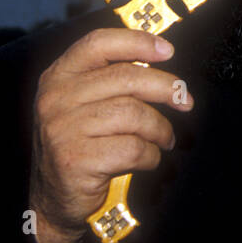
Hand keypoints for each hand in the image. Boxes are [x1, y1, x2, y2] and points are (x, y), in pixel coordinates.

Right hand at [28, 29, 193, 242]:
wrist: (55, 200)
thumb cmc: (82, 145)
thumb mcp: (84, 104)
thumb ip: (111, 78)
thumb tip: (160, 55)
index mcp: (58, 76)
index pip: (98, 43)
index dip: (137, 42)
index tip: (168, 51)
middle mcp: (56, 98)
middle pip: (126, 78)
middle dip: (166, 88)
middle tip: (185, 100)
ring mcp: (63, 129)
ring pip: (134, 114)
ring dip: (160, 128)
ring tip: (165, 138)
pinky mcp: (76, 159)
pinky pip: (132, 148)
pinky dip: (150, 154)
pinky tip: (149, 158)